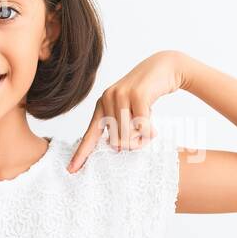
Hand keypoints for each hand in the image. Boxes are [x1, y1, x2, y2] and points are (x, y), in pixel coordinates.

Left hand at [67, 50, 189, 172]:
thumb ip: (120, 126)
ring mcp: (121, 95)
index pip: (90, 133)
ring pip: (127, 135)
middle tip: (144, 135)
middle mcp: (107, 98)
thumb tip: (118, 147)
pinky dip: (150, 131)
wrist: (165, 67)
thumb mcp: (129, 110)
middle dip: (132, 144)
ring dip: (142, 138)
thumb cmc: (147, 93)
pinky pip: (142, 127)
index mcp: (102, 104)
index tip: (71, 170)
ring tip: (150, 127)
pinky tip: (155, 127)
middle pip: (115, 141)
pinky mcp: (137, 95)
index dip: (81, 153)